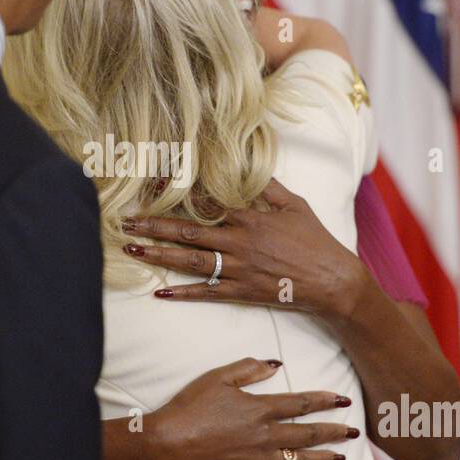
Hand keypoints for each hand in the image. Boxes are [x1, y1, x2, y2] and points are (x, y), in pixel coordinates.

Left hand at [120, 178, 363, 324]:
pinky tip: (161, 293)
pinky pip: (208, 292)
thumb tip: (247, 167)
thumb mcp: (294, 205)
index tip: (151, 185)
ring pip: (192, 261)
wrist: (333, 281)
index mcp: (250, 217)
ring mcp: (239, 268)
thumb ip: (267, 187)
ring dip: (160, 256)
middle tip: (127, 222)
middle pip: (189, 231)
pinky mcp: (242, 291)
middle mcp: (240, 241)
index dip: (177, 193)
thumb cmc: (315, 240)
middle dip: (155, 226)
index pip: (206, 202)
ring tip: (133, 251)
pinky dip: (184, 293)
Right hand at [145, 357, 356, 459]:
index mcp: (261, 409)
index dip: (325, 401)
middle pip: (307, 434)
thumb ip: (249, 369)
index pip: (301, 403)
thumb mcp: (219, 377)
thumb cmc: (192, 406)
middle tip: (354, 433)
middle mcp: (265, 436)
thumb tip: (275, 365)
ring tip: (339, 458)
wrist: (169, 442)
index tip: (344, 401)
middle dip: (333, 432)